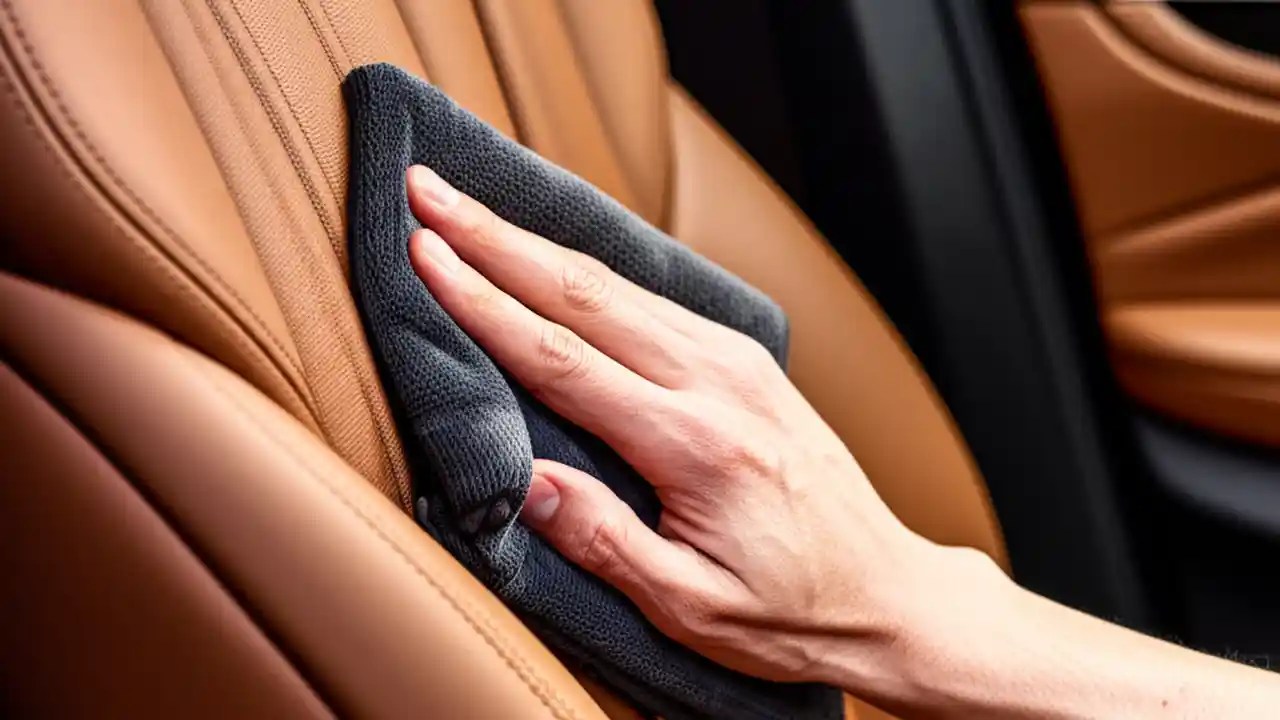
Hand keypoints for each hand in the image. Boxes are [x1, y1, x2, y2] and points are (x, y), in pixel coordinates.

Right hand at [402, 164, 974, 686]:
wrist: (887, 594)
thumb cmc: (791, 611)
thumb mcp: (691, 607)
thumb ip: (604, 541)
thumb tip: (524, 482)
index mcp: (695, 444)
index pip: (562, 358)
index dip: (484, 302)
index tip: (426, 254)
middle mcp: (718, 383)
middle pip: (584, 292)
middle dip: (496, 238)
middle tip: (427, 192)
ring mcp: (738, 362)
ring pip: (619, 281)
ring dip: (537, 241)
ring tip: (472, 208)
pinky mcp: (746, 360)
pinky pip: (656, 295)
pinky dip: (592, 265)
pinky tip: (556, 249)